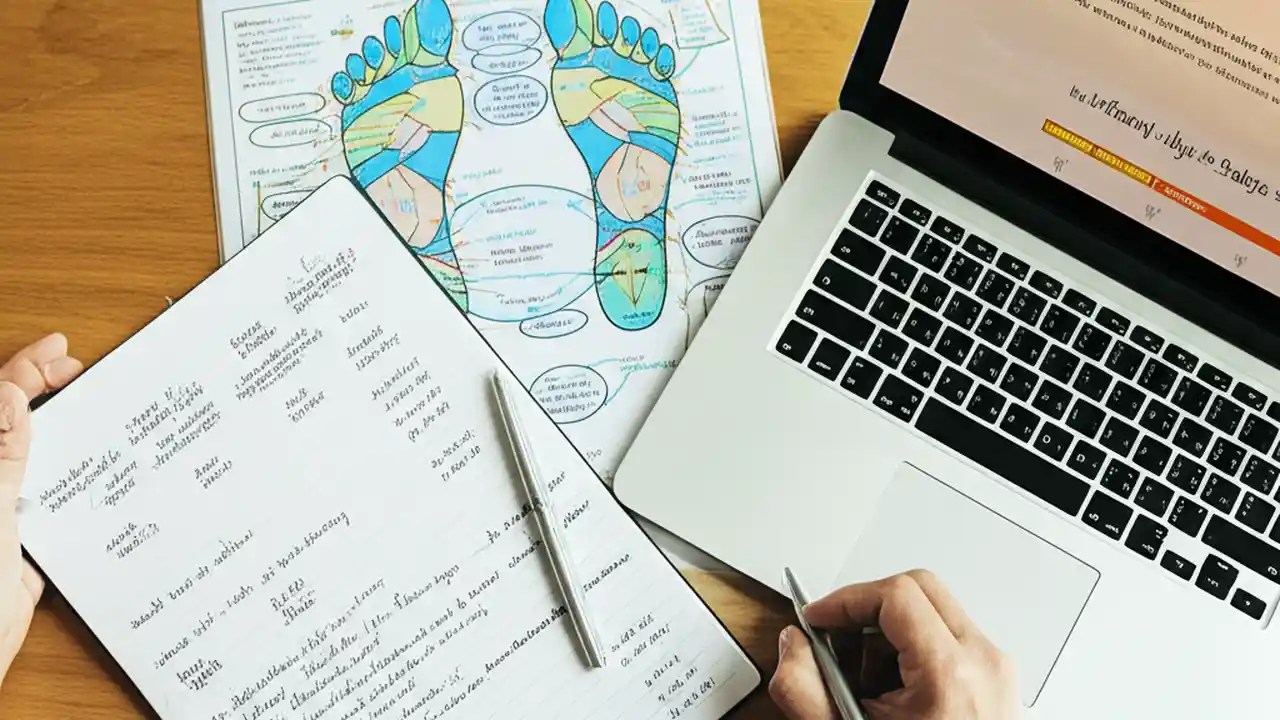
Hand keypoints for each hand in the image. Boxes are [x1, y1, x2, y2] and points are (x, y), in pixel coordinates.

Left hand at [0, 335, 82, 687]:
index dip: (25, 369)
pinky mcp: (25, 548)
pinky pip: (55, 505)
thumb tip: (11, 391)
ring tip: (94, 406)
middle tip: (78, 369)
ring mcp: (5, 514)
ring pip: (36, 459)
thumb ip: (2, 452)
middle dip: (43, 389)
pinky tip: (101, 474)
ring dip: (64, 433)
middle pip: (14, 423)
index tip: (62, 348)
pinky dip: (76, 485)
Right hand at [770, 570, 1019, 719]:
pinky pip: (950, 636)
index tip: (819, 619)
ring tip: (868, 680)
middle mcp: (983, 663)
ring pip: (935, 609)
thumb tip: (793, 645)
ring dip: (891, 630)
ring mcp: (995, 670)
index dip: (846, 600)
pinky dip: (913, 649)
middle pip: (920, 588)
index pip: (896, 595)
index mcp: (950, 675)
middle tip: (837, 636)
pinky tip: (893, 691)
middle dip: (868, 607)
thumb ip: (803, 688)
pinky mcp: (996, 679)